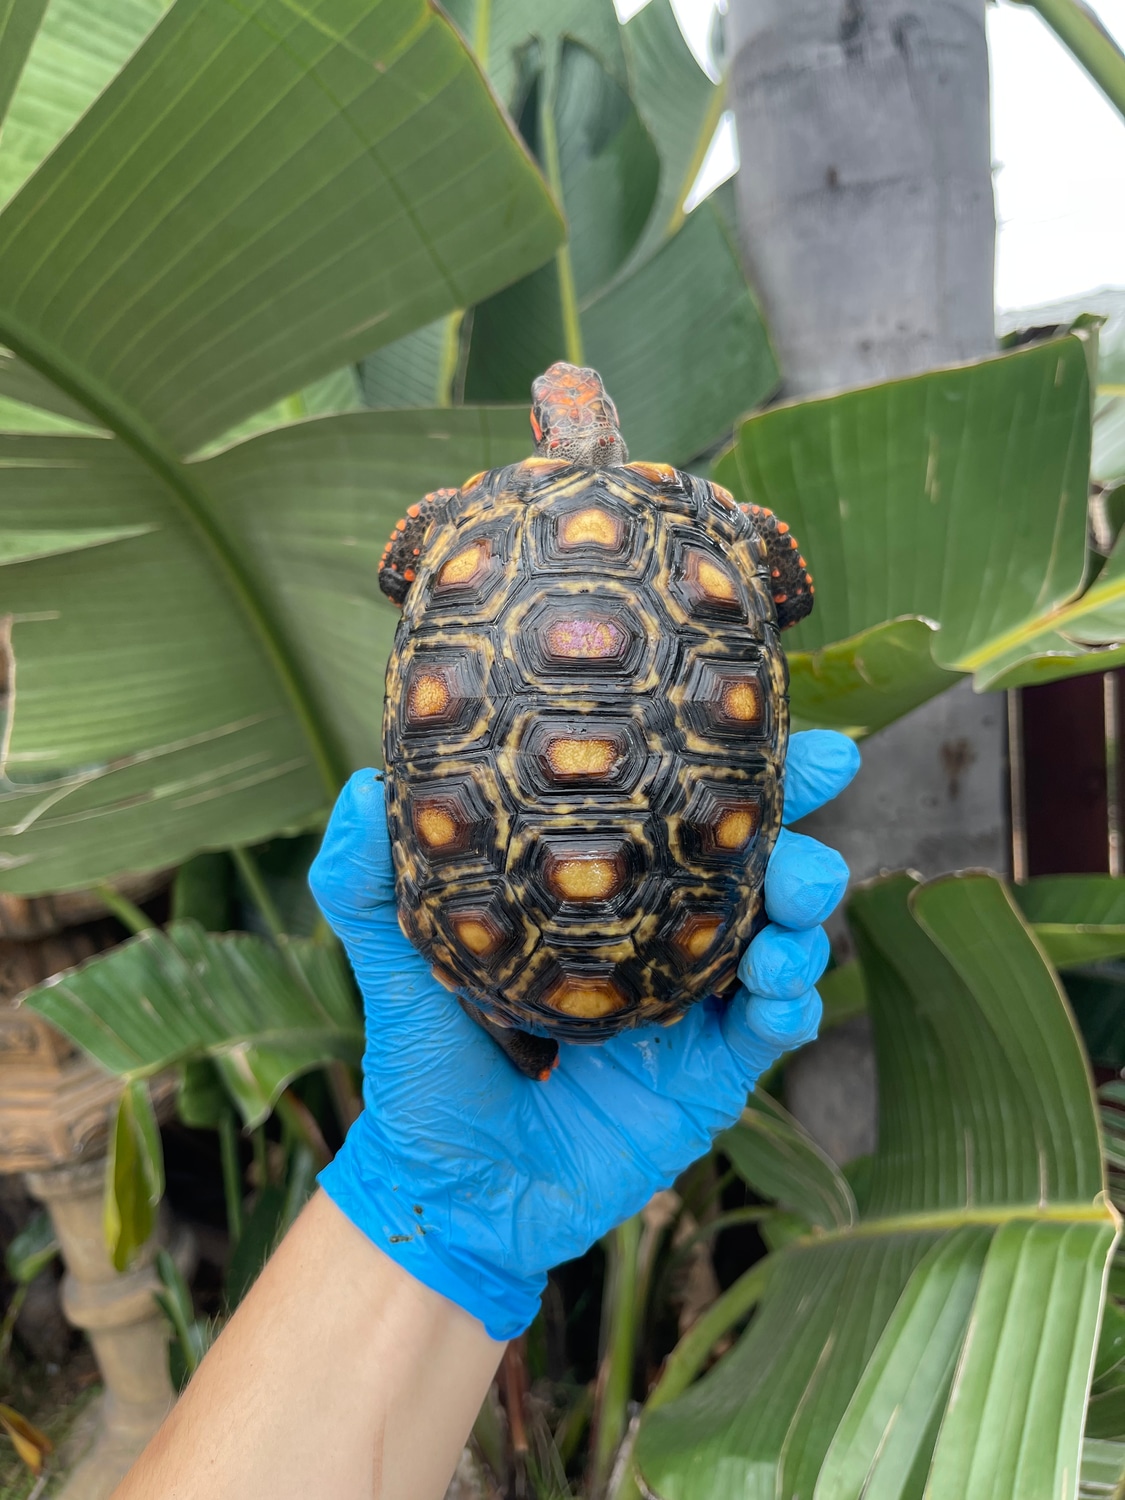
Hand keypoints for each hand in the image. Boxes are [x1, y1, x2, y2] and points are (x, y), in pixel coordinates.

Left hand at [311, 730, 857, 1339]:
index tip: (760, 714)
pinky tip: (780, 987)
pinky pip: (777, 1027)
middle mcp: (658, 940)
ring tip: (793, 898)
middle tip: (824, 779)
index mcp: (598, 898)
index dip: (725, 764)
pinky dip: (795, 1000)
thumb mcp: (394, 964)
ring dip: (804, 906)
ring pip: (783, 935)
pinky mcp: (715, 1075)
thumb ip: (367, 883)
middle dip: (796, 816)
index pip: (673, 817)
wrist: (451, 1192)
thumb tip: (359, 786)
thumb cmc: (426, 1070)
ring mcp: (694, 1007)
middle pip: (752, 865)